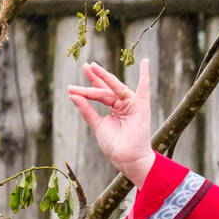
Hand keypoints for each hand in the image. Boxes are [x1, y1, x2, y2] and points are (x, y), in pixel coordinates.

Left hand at [67, 59, 155, 185]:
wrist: (126, 157)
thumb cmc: (114, 145)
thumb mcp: (96, 124)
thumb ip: (87, 109)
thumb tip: (73, 95)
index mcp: (115, 109)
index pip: (100, 93)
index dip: (89, 85)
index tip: (75, 81)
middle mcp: (124, 104)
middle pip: (105, 88)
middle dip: (94, 77)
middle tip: (85, 66)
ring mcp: (133, 104)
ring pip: (113, 89)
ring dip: (103, 77)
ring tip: (90, 67)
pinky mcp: (141, 106)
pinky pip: (144, 88)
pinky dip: (145, 75)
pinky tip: (145, 61)